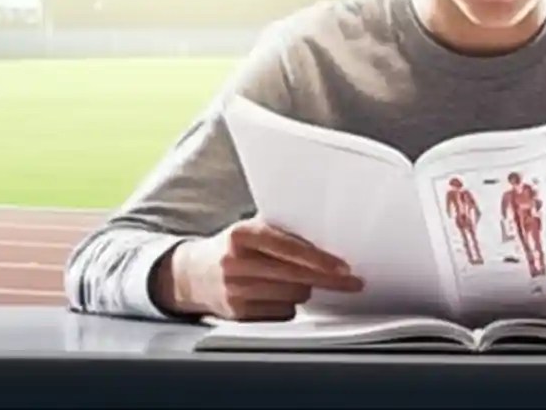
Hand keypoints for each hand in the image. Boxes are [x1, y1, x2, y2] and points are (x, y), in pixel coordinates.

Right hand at [151, 217, 363, 320]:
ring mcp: (235, 291)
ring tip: (293, 281)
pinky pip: (281, 314)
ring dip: (303, 290)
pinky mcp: (238, 315)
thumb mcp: (250, 230)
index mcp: (241, 234)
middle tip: (352, 283)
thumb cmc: (233, 248)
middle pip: (295, 277)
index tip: (344, 268)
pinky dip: (286, 306)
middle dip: (328, 280)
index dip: (319, 259)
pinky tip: (274, 295)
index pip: (287, 247)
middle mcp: (235, 263)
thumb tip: (327, 238)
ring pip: (292, 297)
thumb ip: (281, 232)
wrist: (192, 274)